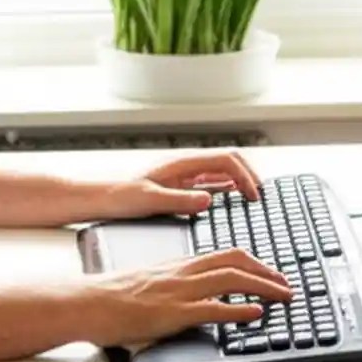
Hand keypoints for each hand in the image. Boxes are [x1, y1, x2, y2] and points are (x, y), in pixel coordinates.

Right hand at [74, 248, 292, 347]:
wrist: (87, 302)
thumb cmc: (111, 295)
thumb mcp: (149, 281)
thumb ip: (173, 283)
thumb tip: (192, 295)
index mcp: (178, 263)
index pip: (225, 254)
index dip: (254, 261)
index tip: (271, 272)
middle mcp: (183, 272)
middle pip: (236, 261)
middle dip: (267, 271)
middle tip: (287, 284)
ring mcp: (179, 291)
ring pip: (232, 279)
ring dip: (264, 286)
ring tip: (283, 296)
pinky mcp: (173, 313)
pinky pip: (214, 307)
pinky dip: (239, 309)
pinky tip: (255, 313)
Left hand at [100, 149, 262, 219]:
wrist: (101, 198)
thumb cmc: (121, 197)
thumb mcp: (151, 201)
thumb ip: (180, 200)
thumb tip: (209, 200)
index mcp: (181, 163)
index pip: (225, 160)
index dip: (245, 176)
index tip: (254, 196)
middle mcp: (185, 164)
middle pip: (228, 160)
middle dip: (248, 174)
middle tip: (260, 195)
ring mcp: (183, 173)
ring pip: (220, 170)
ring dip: (239, 179)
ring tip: (252, 196)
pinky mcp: (179, 184)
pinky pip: (209, 181)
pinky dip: (225, 187)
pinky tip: (230, 198)